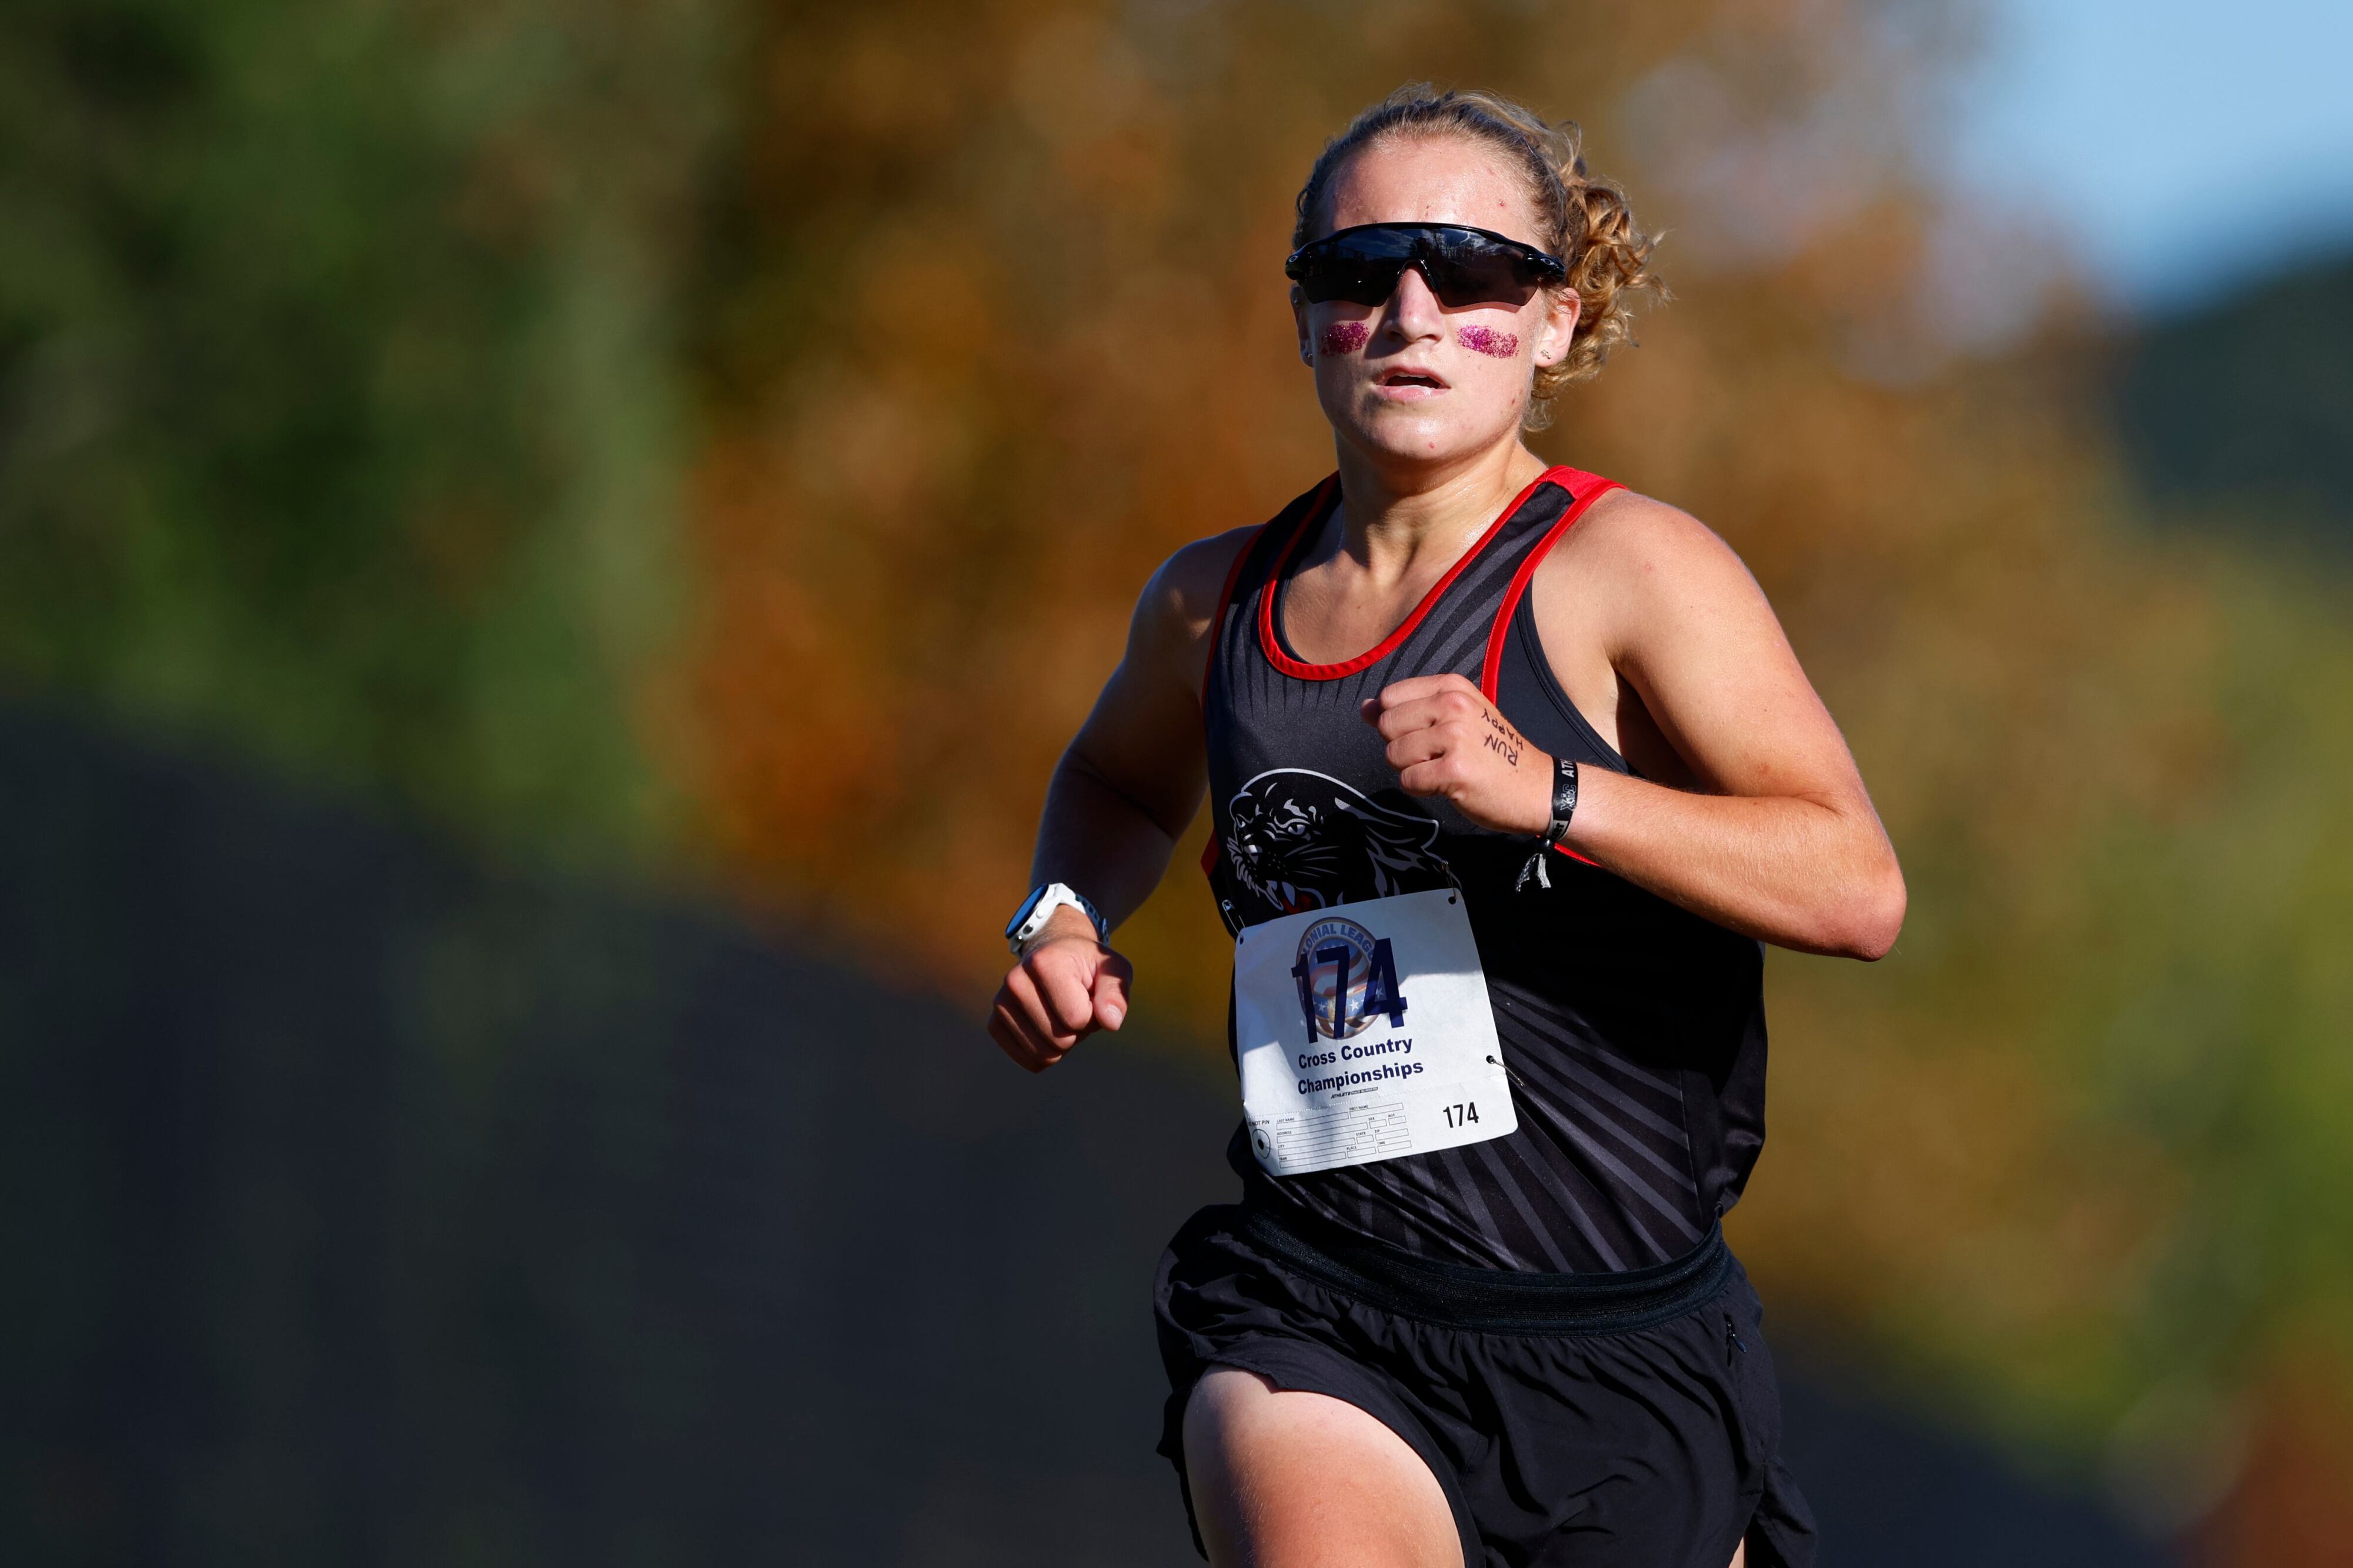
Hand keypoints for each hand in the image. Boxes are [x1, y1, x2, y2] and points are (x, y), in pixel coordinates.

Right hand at [987, 906, 1133, 1072]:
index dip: (1093, 1015)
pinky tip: (1048, 1028)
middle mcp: (1015, 981)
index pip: (1077, 1018)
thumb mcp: (1113, 969)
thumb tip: (1111, 1022)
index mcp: (1044, 962)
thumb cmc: (1088, 964)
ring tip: (1062, 1015)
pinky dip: (1046, 1054)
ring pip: (1044, 1054)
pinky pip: (1028, 1061)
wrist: (1054, 955)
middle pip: (1060, 1040)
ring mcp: (1001, 1004)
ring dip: (1064, 1043)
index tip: (1088, 995)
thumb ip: (1116, 993)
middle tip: (1076, 1005)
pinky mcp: (995, 1024)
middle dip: (1078, 1030)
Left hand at [1361, 674, 1551, 835]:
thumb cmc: (1494, 754)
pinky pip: (1408, 780)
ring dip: (1412, 770)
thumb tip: (1364, 707)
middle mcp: (1453, 705)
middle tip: (1437, 756)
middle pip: (1386, 725)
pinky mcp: (1455, 770)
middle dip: (1401, 747)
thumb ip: (1409, 709)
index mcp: (1452, 686)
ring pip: (1394, 754)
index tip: (1426, 734)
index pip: (1389, 697)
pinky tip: (1449, 785)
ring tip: (1445, 770)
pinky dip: (1422, 789)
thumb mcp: (1457, 717)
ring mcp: (1455, 737)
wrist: (1538, 787)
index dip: (1397, 722)